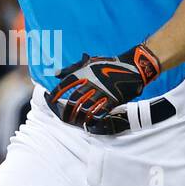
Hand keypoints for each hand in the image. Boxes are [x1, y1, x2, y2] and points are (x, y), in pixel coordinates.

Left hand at [45, 44, 160, 131]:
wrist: (133, 67)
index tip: (51, 99)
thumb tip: (56, 74)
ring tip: (73, 122)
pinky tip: (87, 122)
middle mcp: (92, 83)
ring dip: (78, 117)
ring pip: (85, 108)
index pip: (66, 84)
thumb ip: (72, 68)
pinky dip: (92, 119)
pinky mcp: (113, 100)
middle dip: (66, 110)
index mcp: (85, 73)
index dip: (57, 93)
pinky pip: (99, 112)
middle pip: (74, 99)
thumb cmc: (108, 64)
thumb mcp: (89, 63)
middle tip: (63, 116)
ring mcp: (102, 92)